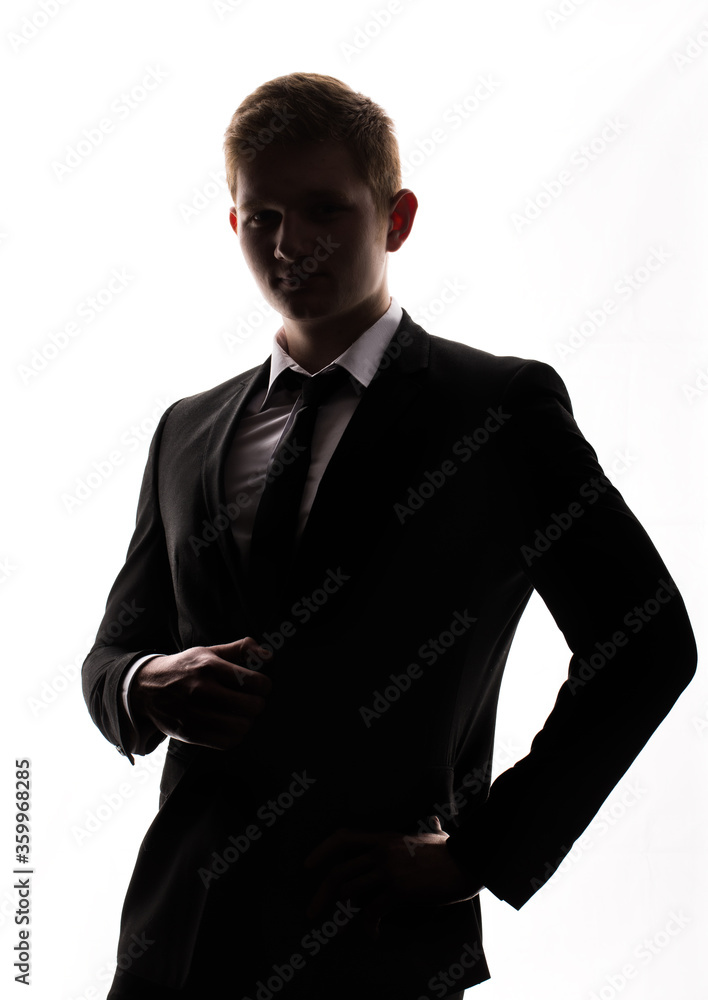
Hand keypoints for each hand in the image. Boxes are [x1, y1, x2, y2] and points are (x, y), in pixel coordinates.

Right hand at [129, 637, 272, 749]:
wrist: (147, 688)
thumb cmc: (186, 668)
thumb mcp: (209, 651)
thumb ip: (240, 649)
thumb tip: (268, 656)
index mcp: (209, 666)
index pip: (253, 682)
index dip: (264, 686)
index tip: (260, 686)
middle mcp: (200, 689)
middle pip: (251, 707)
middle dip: (258, 704)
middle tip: (252, 701)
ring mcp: (193, 713)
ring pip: (241, 727)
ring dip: (247, 722)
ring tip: (241, 714)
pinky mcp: (188, 733)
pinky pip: (226, 742)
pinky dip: (235, 736)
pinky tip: (230, 725)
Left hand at [302, 816, 482, 938]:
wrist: (467, 863)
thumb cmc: (454, 850)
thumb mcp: (437, 834)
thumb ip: (430, 827)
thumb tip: (436, 820)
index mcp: (384, 838)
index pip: (343, 838)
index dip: (322, 850)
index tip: (308, 866)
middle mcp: (381, 852)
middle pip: (339, 872)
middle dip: (321, 896)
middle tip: (311, 914)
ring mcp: (388, 871)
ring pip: (351, 893)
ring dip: (349, 912)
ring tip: (355, 925)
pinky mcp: (399, 891)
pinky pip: (372, 912)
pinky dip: (368, 927)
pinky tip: (373, 936)